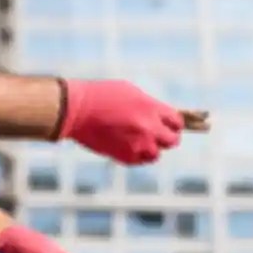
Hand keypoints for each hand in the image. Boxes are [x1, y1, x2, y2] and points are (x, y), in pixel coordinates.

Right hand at [54, 79, 184, 164]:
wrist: (76, 109)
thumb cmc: (100, 96)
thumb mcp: (130, 92)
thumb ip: (148, 105)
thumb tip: (160, 117)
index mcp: (151, 108)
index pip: (176, 121)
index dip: (173, 123)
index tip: (169, 125)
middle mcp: (148, 127)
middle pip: (172, 140)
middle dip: (167, 137)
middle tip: (160, 136)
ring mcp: (138, 144)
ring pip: (156, 154)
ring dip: (151, 148)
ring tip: (141, 141)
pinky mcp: (125, 156)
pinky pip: (140, 160)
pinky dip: (137, 155)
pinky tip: (128, 146)